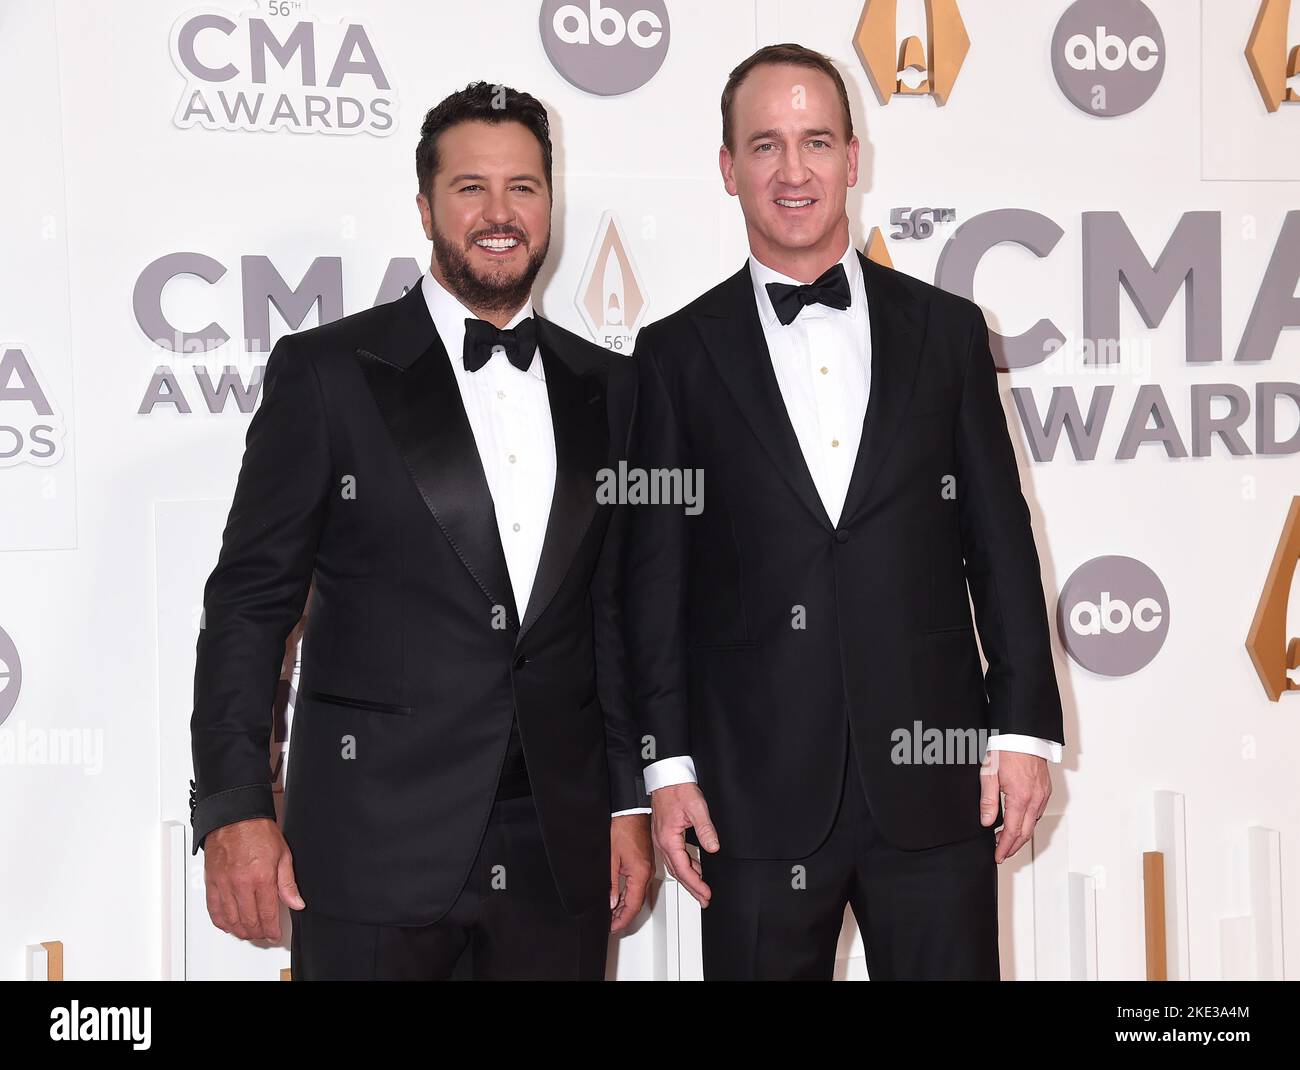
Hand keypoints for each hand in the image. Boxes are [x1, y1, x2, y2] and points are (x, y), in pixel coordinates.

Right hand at [203, 817, 304, 941]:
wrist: (235, 817)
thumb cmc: (258, 831)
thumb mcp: (283, 854)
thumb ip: (288, 883)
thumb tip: (296, 903)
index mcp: (261, 877)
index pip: (268, 914)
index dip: (272, 929)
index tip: (275, 935)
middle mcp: (241, 883)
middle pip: (249, 921)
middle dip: (258, 932)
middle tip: (264, 934)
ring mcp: (224, 884)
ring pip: (231, 920)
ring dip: (241, 931)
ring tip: (250, 932)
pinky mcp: (211, 882)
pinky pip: (214, 910)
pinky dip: (222, 922)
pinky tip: (230, 925)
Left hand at [609, 814, 653, 933]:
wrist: (630, 810)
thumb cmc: (622, 828)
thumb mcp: (611, 858)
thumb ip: (612, 883)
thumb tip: (611, 902)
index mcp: (640, 873)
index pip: (633, 905)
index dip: (622, 919)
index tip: (612, 927)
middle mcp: (647, 872)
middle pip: (637, 902)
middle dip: (624, 916)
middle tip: (611, 924)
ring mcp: (647, 867)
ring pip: (638, 894)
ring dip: (627, 905)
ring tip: (613, 914)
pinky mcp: (644, 862)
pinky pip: (639, 884)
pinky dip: (630, 894)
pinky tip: (620, 897)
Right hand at [650, 783, 718, 906]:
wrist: (666, 776)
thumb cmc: (678, 789)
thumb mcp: (697, 808)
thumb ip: (705, 830)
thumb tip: (713, 848)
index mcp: (668, 839)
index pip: (683, 870)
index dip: (696, 884)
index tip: (706, 894)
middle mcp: (662, 842)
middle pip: (677, 872)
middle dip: (692, 888)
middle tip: (704, 899)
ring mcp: (662, 838)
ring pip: (675, 866)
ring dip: (688, 879)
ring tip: (700, 889)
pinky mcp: (664, 834)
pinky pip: (674, 856)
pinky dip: (684, 866)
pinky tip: (694, 868)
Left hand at [980, 750, 1050, 863]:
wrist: (1023, 734)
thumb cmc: (1006, 749)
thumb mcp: (989, 774)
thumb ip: (987, 800)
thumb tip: (986, 821)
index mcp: (1020, 797)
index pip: (1012, 831)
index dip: (1005, 847)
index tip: (998, 856)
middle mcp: (1035, 799)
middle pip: (1026, 832)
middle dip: (1013, 846)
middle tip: (1001, 853)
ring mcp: (1042, 794)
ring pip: (1033, 823)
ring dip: (1020, 835)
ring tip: (1006, 840)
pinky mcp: (1045, 789)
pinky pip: (1038, 812)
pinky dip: (1028, 822)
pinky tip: (1018, 822)